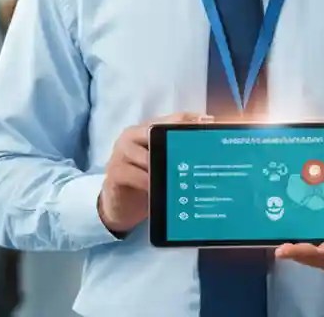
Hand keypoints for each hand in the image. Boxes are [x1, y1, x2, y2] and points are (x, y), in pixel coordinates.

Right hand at [98, 112, 211, 234]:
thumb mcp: (162, 164)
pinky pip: (134, 174)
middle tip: (195, 152)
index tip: (209, 124)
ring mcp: (120, 153)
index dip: (191, 120)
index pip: (173, 118)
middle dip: (177, 142)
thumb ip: (178, 152)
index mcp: (146, 129)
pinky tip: (159, 189)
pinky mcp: (114, 172)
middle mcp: (132, 136)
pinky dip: (148, 182)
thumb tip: (208, 138)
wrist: (119, 204)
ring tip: (178, 177)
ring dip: (163, 166)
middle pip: (157, 131)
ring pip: (146, 155)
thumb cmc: (145, 180)